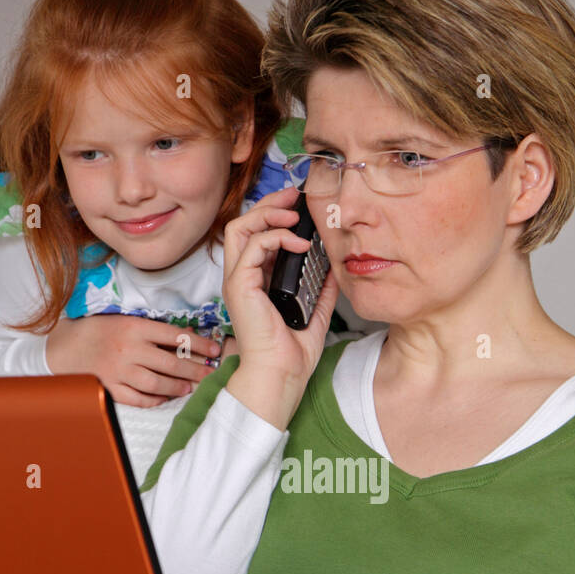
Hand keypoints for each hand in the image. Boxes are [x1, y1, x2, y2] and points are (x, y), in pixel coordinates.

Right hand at [45, 314, 233, 407]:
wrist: (63, 346)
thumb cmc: (97, 330)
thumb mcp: (125, 320)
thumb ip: (152, 330)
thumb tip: (185, 338)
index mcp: (134, 327)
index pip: (175, 337)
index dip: (199, 345)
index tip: (215, 351)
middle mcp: (128, 349)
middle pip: (171, 363)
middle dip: (196, 370)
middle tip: (210, 374)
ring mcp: (118, 371)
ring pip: (157, 384)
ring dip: (177, 387)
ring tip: (190, 388)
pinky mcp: (109, 387)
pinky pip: (137, 399)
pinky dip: (154, 400)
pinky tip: (164, 398)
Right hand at [220, 187, 338, 423]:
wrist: (281, 376)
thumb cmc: (292, 354)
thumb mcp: (316, 312)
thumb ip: (323, 288)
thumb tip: (336, 266)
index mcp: (256, 282)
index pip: (256, 235)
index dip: (274, 214)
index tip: (300, 207)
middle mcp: (243, 277)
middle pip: (243, 224)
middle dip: (269, 203)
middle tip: (295, 197)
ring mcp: (238, 281)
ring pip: (239, 228)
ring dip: (268, 214)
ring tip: (295, 216)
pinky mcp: (240, 285)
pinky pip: (252, 246)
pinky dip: (277, 237)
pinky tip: (300, 244)